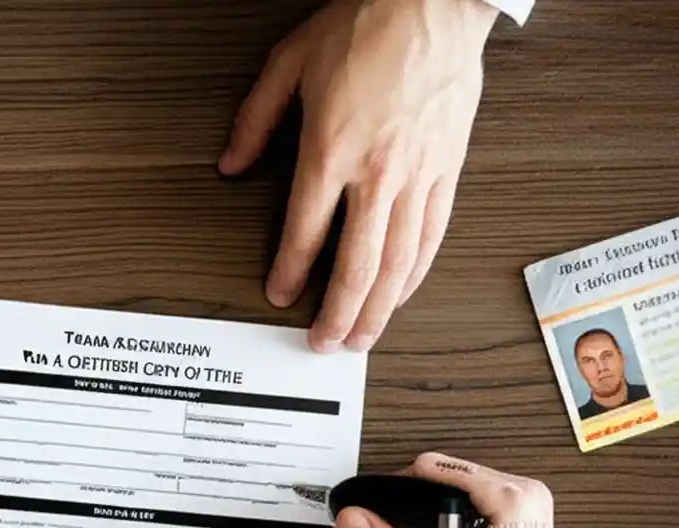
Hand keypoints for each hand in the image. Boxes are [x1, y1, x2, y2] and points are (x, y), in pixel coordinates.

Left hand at [219, 0, 497, 351]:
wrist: (431, 3)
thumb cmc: (364, 27)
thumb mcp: (288, 64)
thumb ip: (254, 121)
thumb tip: (230, 164)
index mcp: (330, 150)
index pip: (304, 231)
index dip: (290, 272)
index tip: (280, 295)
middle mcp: (376, 173)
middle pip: (356, 264)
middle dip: (338, 313)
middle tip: (325, 343)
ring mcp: (417, 176)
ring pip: (399, 261)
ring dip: (379, 308)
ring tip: (363, 337)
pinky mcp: (447, 170)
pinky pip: (433, 236)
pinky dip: (417, 273)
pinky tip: (404, 294)